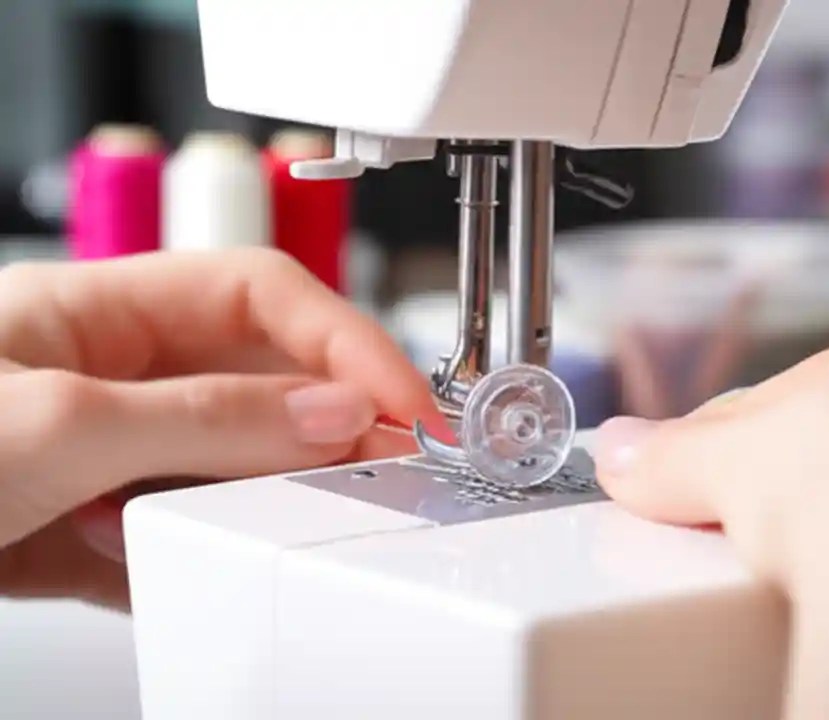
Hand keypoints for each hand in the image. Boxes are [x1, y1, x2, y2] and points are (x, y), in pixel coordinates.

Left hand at [0, 249, 447, 609]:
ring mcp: (94, 461)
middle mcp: (104, 380)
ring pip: (222, 474)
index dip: (344, 341)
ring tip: (254, 535)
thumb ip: (204, 418)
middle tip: (376, 478)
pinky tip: (187, 580)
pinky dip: (189, 569)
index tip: (403, 404)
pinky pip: (169, 546)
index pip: (260, 297)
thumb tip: (333, 415)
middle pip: (259, 388)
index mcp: (96, 313)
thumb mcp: (54, 422)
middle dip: (315, 435)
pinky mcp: (75, 537)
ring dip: (242, 510)